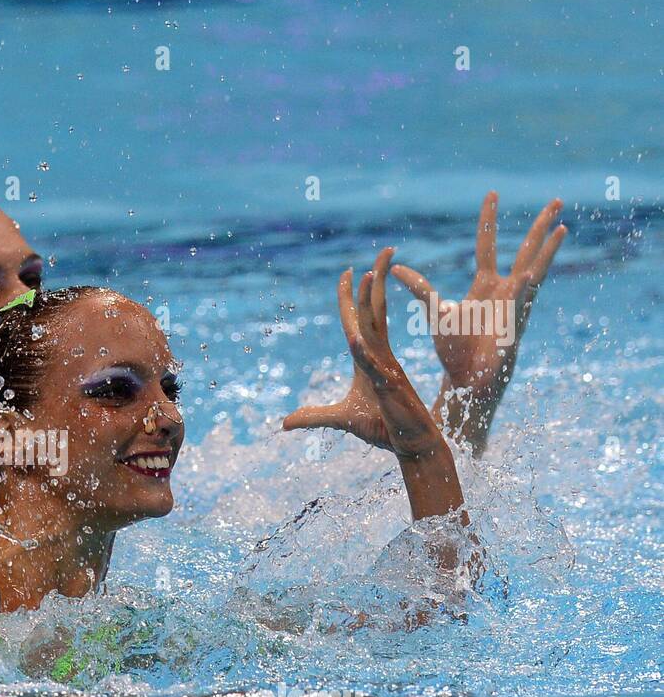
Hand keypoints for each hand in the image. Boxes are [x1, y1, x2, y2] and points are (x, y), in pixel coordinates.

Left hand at [284, 248, 411, 452]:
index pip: (359, 321)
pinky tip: (354, 338)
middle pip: (374, 312)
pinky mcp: (388, 388)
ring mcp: (385, 370)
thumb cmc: (383, 427)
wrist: (411, 446)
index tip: (349, 271)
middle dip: (375, 281)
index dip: (352, 297)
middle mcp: (380, 357)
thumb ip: (313, 417)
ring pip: (375, 330)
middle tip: (383, 250)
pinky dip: (363, 353)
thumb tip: (285, 423)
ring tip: (367, 275)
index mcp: (370, 358)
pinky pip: (374, 367)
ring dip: (368, 304)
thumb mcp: (340, 419)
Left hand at [393, 192, 564, 394]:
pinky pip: (517, 304)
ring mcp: (516, 304)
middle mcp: (506, 289)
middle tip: (557, 199)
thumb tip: (395, 269)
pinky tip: (526, 276)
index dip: (489, 219)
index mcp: (485, 284)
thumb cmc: (454, 349)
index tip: (493, 194)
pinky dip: (520, 291)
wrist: (466, 379)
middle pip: (527, 249)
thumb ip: (420, 289)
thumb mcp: (434, 313)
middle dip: (540, 225)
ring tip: (562, 226)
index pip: (488, 243)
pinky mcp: (513, 324)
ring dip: (548, 249)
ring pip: (537, 269)